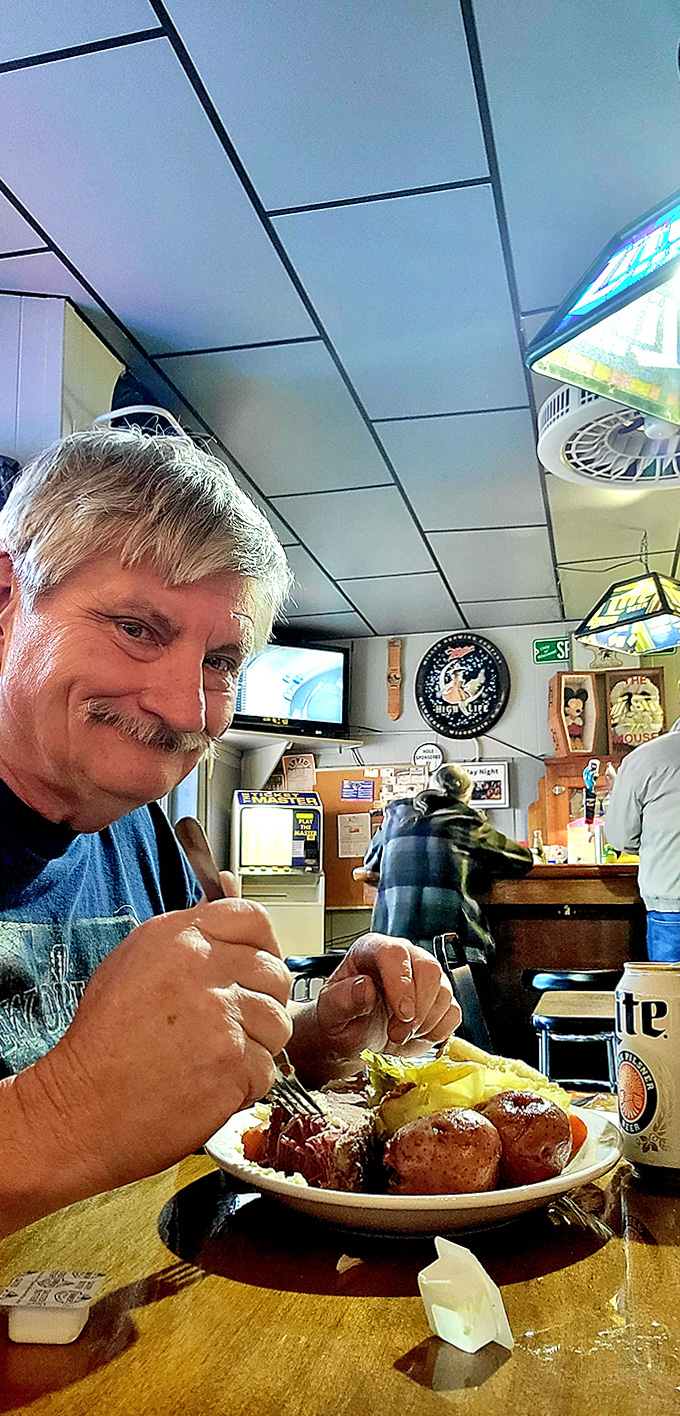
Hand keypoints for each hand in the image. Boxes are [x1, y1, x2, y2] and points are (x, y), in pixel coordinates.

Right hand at [13, 892, 291, 1199]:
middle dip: (261, 1000)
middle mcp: (206, 970)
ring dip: (257, 1043)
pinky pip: (267, 1067)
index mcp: (182, 938)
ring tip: (216, 1055)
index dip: (262, 946)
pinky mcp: (235, 1065)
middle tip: (231, 1023)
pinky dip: (246, 1082)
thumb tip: (227, 885)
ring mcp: (224, 1018)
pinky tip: (211, 1082)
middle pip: (275, 973)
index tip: (253, 967)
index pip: (254, 919)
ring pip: (278, 1022)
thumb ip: (191, 926)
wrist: (83, 1106)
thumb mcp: (138, 958)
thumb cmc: (105, 1036)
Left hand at [288, 934, 460, 1082]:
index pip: (394, 953)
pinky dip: (437, 1031)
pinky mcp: (440, 999)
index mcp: (372, 950)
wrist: (353, 1037)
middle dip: (417, 1009)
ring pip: (444, 992)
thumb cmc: (341, 1018)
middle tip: (396, 1034)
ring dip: (424, 1023)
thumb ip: (342, 999)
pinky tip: (415, 1036)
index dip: (401, 983)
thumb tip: (364, 988)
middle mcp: (403, 957)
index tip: (401, 1013)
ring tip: (399, 1036)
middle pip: (429, 969)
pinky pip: (453, 1012)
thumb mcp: (330, 1012)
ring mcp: (424, 977)